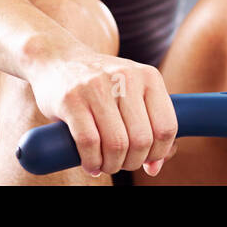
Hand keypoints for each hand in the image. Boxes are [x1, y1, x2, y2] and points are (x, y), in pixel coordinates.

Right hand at [27, 46, 178, 177]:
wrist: (59, 59)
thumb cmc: (103, 86)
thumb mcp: (133, 93)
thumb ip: (150, 126)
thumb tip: (155, 167)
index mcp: (149, 76)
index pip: (166, 127)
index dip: (158, 153)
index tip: (146, 160)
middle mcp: (126, 77)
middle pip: (141, 140)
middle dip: (132, 162)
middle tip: (121, 163)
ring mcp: (97, 86)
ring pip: (116, 144)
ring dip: (112, 165)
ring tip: (106, 164)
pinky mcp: (71, 99)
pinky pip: (89, 143)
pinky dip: (91, 162)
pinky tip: (90, 164)